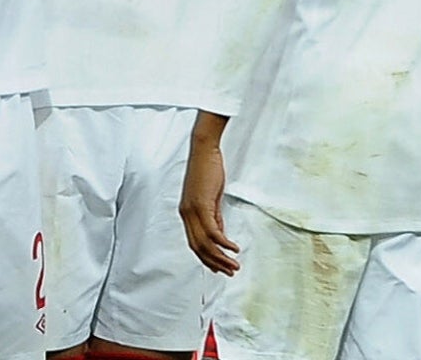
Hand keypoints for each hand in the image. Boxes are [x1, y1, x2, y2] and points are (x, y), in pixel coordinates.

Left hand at [180, 139, 239, 274]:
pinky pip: (212, 232)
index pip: (194, 243)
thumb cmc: (206, 169)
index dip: (206, 259)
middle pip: (199, 248)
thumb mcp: (210, 197)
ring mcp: (192, 211)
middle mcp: (186, 215)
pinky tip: (234, 248)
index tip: (219, 268)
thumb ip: (213, 216)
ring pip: (205, 244)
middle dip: (215, 263)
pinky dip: (224, 243)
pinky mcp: (201, 206)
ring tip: (234, 265)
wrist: (203, 150)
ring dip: (221, 257)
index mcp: (187, 214)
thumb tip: (219, 233)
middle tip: (229, 272)